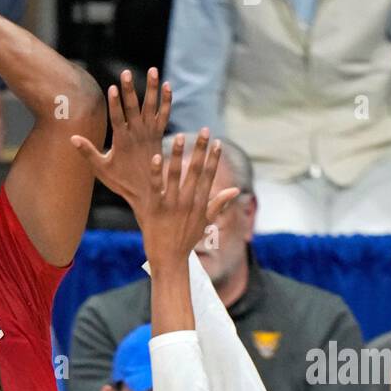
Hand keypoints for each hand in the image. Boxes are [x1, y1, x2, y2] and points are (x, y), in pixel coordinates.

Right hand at [71, 69, 170, 209]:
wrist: (148, 193)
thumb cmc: (122, 182)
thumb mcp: (102, 169)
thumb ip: (88, 152)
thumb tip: (72, 138)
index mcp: (122, 141)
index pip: (117, 118)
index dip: (115, 103)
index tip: (112, 87)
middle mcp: (137, 135)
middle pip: (133, 108)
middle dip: (129, 90)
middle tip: (126, 72)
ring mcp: (150, 134)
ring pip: (151, 107)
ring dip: (152, 88)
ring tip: (153, 70)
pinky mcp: (159, 135)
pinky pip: (164, 115)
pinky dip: (167, 101)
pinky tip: (168, 86)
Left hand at [135, 131, 238, 268]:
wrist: (169, 260)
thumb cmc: (186, 240)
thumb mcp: (205, 222)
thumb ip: (219, 204)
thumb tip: (236, 190)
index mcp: (200, 204)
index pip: (209, 177)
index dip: (214, 159)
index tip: (217, 142)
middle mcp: (188, 202)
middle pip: (196, 171)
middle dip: (201, 150)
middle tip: (204, 130)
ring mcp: (171, 205)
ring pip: (176, 175)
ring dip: (179, 155)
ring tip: (180, 136)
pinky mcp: (154, 209)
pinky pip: (155, 187)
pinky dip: (156, 173)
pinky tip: (155, 157)